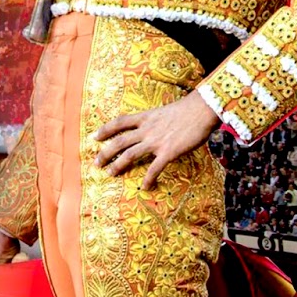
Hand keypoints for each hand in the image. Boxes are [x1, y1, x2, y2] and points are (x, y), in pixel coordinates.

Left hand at [94, 90, 219, 190]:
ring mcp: (156, 141)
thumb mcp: (163, 111)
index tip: (94, 137)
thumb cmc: (187, 110)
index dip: (105, 130)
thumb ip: (154, 120)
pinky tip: (145, 187)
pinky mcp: (169, 152)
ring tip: (110, 174)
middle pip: (119, 141)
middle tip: (96, 163)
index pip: (119, 122)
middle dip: (105, 153)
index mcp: (145, 118)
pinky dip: (148, 179)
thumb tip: (150, 127)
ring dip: (118, 165)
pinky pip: (154, 168)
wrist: (202, 109)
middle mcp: (146, 129)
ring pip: (130, 154)